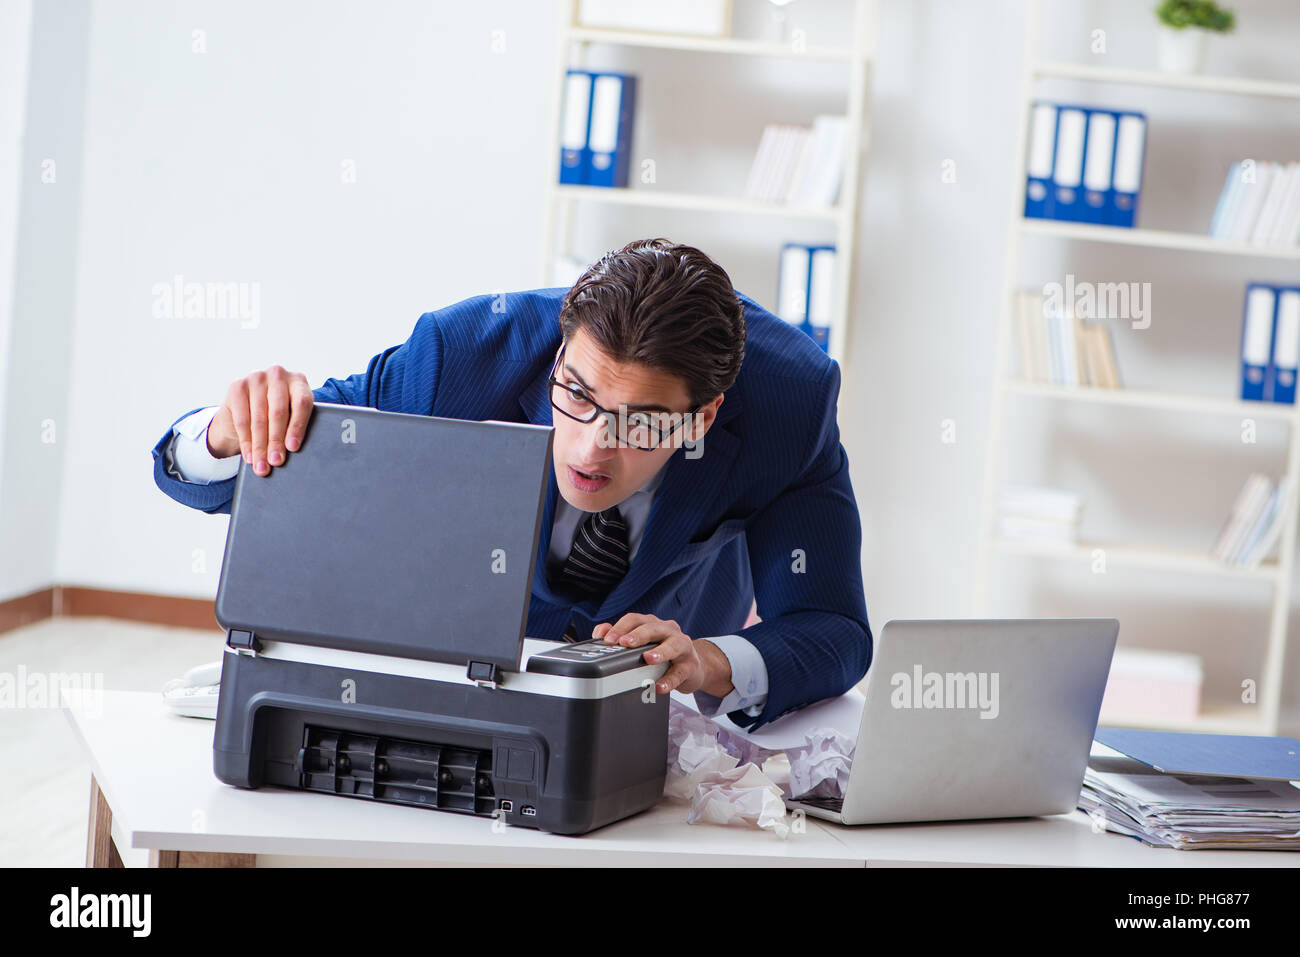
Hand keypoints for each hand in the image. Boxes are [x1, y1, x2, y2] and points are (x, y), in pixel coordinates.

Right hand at [207, 365, 313, 475]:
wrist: (248, 407)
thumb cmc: (277, 415)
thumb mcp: (290, 417)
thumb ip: (295, 426)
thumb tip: (293, 451)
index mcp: (298, 380)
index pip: (301, 403)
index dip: (297, 427)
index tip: (292, 447)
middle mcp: (278, 374)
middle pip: (278, 412)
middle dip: (276, 441)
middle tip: (276, 461)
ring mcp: (256, 378)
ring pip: (259, 418)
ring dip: (260, 446)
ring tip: (262, 465)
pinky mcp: (237, 386)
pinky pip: (242, 419)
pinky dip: (246, 441)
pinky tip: (249, 456)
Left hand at [593, 613, 733, 697]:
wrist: (692, 666)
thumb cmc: (663, 653)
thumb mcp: (643, 643)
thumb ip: (621, 636)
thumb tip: (600, 632)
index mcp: (653, 624)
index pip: (635, 619)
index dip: (620, 627)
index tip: (607, 639)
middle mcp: (668, 630)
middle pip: (653, 627)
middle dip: (638, 635)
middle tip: (624, 643)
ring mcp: (682, 646)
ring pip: (672, 645)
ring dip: (660, 651)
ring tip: (648, 659)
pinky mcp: (690, 665)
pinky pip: (680, 672)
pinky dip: (669, 680)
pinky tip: (659, 686)